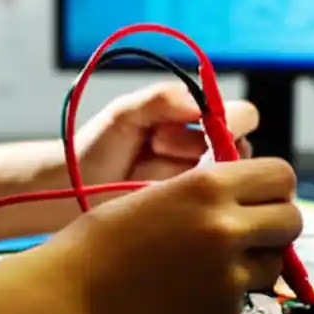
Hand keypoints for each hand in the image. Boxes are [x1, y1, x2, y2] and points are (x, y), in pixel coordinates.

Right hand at [36, 158, 301, 313]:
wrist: (70, 296)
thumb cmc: (101, 241)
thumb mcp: (159, 192)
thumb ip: (210, 191)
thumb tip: (251, 195)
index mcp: (209, 186)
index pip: (281, 175)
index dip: (275, 186)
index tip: (264, 197)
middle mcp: (227, 228)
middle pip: (292, 220)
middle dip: (276, 225)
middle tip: (251, 232)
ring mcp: (229, 276)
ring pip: (275, 264)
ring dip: (256, 262)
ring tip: (212, 265)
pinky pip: (245, 299)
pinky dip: (226, 296)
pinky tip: (188, 293)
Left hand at [73, 82, 256, 190]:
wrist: (69, 191)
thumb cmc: (96, 147)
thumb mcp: (124, 114)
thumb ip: (160, 99)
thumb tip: (200, 104)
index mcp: (198, 118)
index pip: (243, 116)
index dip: (227, 123)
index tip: (191, 128)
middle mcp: (207, 151)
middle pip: (243, 151)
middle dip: (205, 151)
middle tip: (159, 149)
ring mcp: (202, 185)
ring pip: (228, 181)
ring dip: (193, 176)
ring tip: (150, 175)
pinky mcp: (194, 214)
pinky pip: (211, 208)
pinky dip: (188, 201)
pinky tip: (155, 197)